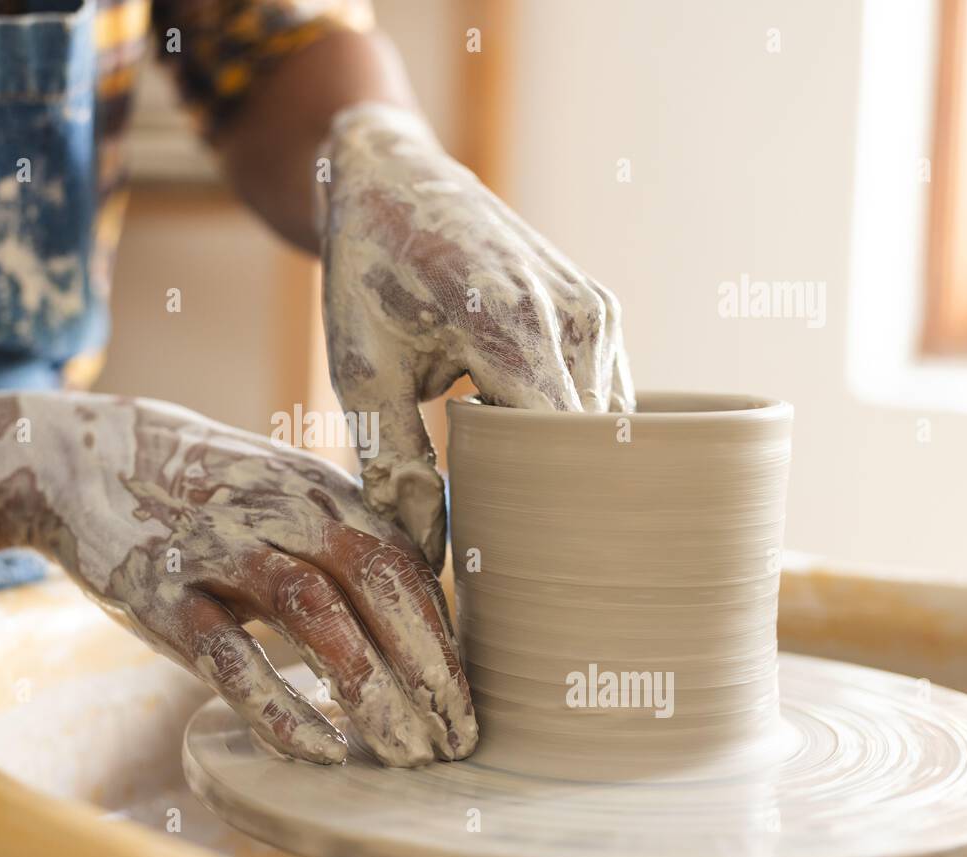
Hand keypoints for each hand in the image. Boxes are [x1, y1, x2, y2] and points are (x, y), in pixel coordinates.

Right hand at [3, 394, 477, 767]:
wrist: (90, 460)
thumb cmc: (209, 493)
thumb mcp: (287, 496)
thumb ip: (347, 542)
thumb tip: (418, 614)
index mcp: (322, 493)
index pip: (404, 563)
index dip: (443, 635)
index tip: (466, 702)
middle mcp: (281, 511)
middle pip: (375, 582)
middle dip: (426, 666)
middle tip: (455, 740)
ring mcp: (221, 547)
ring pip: (313, 613)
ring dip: (369, 687)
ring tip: (406, 752)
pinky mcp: (164, 591)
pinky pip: (229, 654)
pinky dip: (279, 705)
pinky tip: (321, 750)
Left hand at [319, 103, 634, 567]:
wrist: (394, 179)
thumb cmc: (366, 270)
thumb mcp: (360, 367)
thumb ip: (392, 458)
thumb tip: (428, 549)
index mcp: (511, 325)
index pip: (559, 454)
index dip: (542, 516)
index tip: (510, 566)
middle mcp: (575, 317)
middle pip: (593, 450)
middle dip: (557, 504)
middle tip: (510, 553)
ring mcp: (597, 311)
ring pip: (606, 430)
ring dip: (568, 470)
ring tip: (514, 506)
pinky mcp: (600, 312)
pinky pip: (604, 400)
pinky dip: (571, 436)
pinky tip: (524, 454)